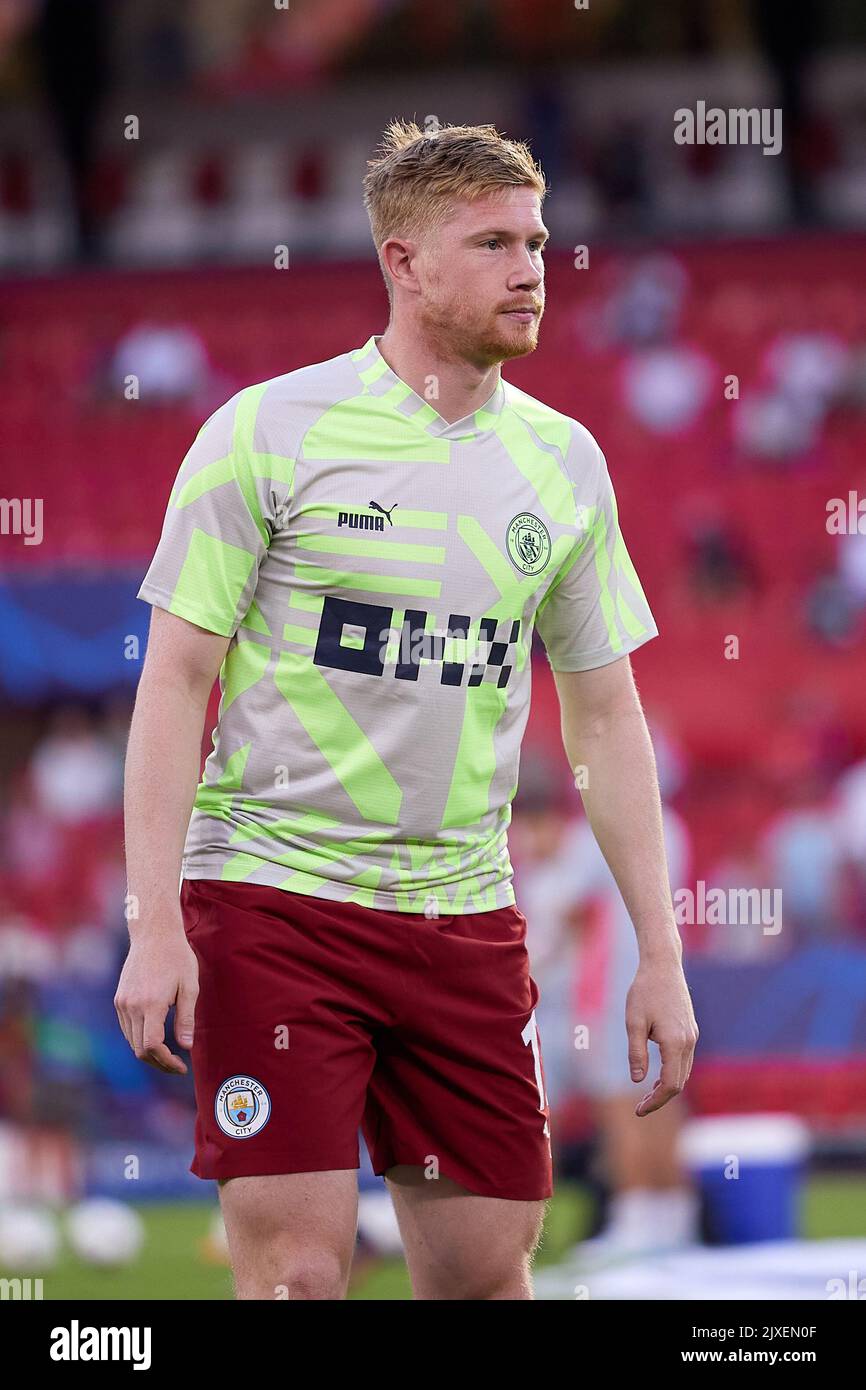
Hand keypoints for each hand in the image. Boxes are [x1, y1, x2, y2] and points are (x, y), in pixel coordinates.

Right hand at [114, 921, 198, 1074]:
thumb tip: (186, 1047)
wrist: (154, 934)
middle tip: (178, 1066)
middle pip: (139, 1049)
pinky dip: (140, 1038)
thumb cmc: (177, 957)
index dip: (166, 1062)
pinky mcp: (119, 999)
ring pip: (131, 1041)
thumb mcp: (190, 986)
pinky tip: (156, 1036)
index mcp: (151, 1003)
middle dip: (159, 1062)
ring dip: (148, 1053)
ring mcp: (122, 1002)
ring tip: (169, 1054)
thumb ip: (186, 1018)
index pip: (152, 1046)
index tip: (182, 1066)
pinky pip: (127, 1028)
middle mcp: (132, 1005)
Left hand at [625, 950, 697, 1115]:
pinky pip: (685, 1060)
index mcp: (675, 1042)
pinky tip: (657, 1074)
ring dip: (668, 1086)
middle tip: (640, 1107)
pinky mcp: (691, 1029)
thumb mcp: (633, 1022)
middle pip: (680, 1082)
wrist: (663, 965)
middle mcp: (689, 1041)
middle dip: (661, 1098)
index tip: (639, 1110)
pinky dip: (673, 1072)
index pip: (670, 1085)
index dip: (655, 1101)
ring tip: (647, 1094)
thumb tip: (638, 1081)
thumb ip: (636, 1053)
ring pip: (684, 1072)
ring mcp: (692, 1035)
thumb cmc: (644, 991)